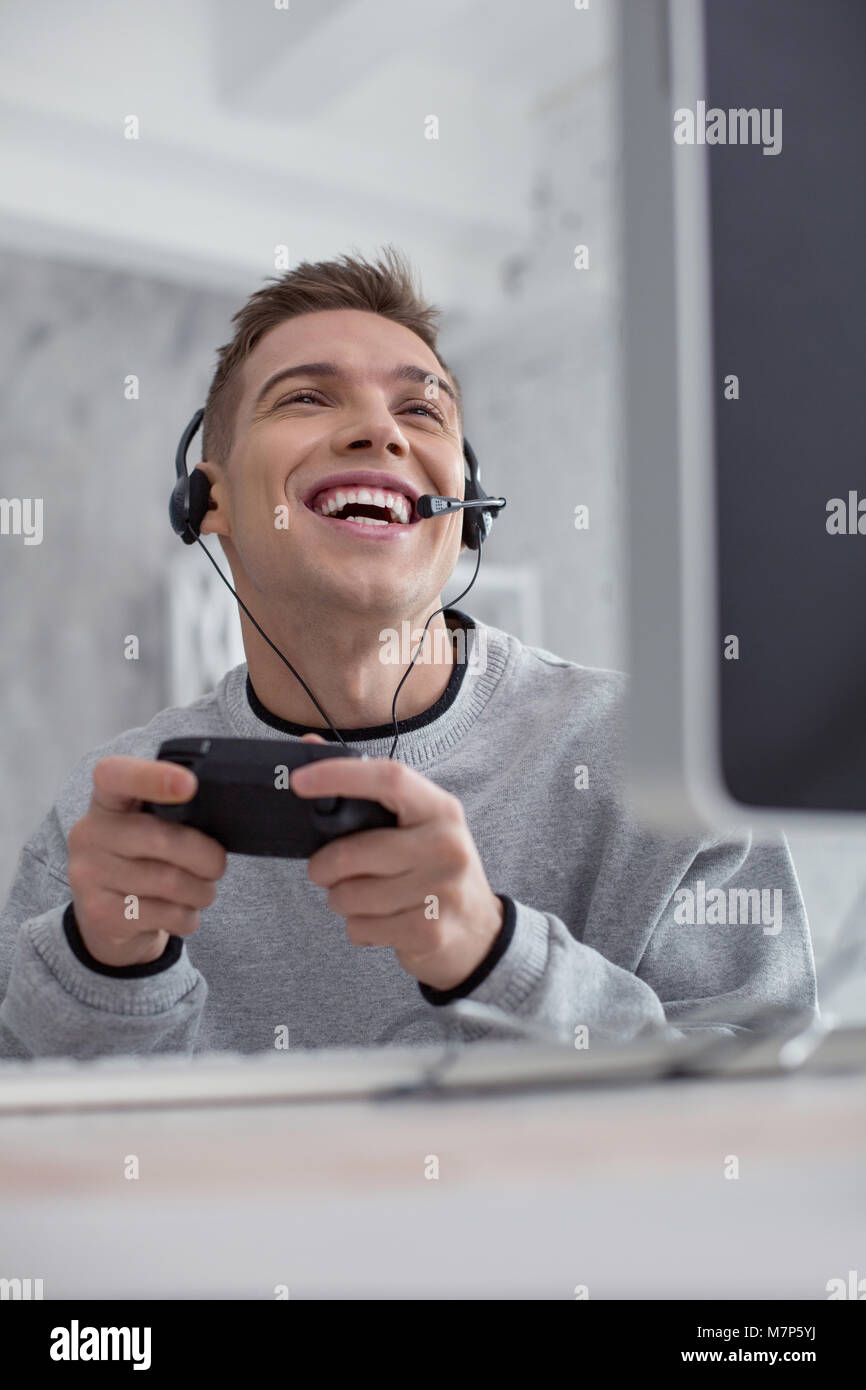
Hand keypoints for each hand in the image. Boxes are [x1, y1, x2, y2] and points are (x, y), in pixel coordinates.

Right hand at [67, 756, 227, 966]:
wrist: (106, 920)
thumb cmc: (140, 861)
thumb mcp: (146, 827)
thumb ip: (172, 813)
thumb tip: (221, 815)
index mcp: (106, 801)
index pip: (117, 775)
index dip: (153, 776)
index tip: (188, 784)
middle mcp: (89, 835)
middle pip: (162, 838)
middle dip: (206, 856)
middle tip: (216, 865)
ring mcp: (90, 876)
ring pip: (169, 882)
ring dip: (202, 891)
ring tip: (202, 891)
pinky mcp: (102, 915)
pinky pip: (166, 914)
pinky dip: (189, 916)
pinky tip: (183, 912)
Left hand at [291, 735, 504, 990]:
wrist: (478, 929)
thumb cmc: (432, 866)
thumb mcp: (414, 824)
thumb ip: (366, 789)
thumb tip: (308, 745)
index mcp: (440, 809)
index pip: (390, 778)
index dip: (340, 776)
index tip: (299, 782)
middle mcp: (447, 846)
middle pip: (352, 852)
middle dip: (323, 866)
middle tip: (325, 870)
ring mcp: (442, 891)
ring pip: (351, 896)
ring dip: (341, 900)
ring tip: (363, 899)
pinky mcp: (430, 932)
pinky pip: (361, 928)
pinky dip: (359, 929)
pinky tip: (382, 922)